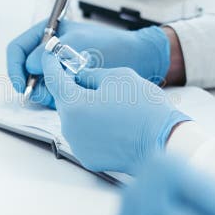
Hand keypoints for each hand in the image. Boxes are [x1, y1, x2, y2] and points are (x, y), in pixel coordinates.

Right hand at [6, 20, 171, 107]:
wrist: (138, 60)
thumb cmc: (111, 45)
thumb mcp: (77, 43)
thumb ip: (50, 53)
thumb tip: (30, 66)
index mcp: (47, 33)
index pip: (17, 49)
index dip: (14, 67)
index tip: (22, 85)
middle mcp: (49, 51)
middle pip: (24, 71)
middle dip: (32, 84)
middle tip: (45, 95)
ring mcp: (58, 68)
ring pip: (38, 85)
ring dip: (46, 93)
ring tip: (66, 92)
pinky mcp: (68, 82)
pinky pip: (53, 94)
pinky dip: (58, 98)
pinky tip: (74, 96)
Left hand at [41, 53, 189, 173]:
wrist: (164, 142)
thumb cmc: (145, 109)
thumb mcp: (118, 76)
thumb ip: (91, 74)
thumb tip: (80, 76)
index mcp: (73, 104)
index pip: (54, 79)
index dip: (51, 64)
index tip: (50, 56)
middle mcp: (69, 127)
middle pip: (64, 101)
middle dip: (73, 89)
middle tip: (92, 81)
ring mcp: (78, 145)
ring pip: (74, 119)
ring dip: (84, 110)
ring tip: (110, 105)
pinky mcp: (88, 158)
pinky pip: (84, 136)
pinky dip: (92, 128)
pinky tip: (112, 123)